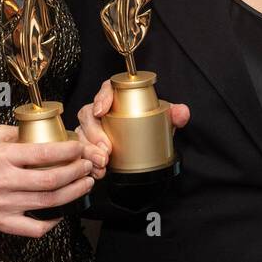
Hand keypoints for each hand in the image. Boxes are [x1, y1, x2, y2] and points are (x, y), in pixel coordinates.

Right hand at [0, 125, 95, 237]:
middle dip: (77, 173)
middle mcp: (2, 181)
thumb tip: (51, 133)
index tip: (80, 148)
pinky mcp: (2, 223)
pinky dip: (54, 220)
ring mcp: (3, 205)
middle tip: (88, 166)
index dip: (68, 151)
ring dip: (73, 193)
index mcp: (1, 157)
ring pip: (49, 203)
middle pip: (51, 180)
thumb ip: (21, 134)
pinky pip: (35, 227)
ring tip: (85, 184)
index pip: (43, 154)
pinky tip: (64, 209)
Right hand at [75, 79, 190, 175]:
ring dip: (89, 151)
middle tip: (106, 149)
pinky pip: (80, 152)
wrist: (144, 147)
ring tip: (102, 163)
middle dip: (94, 134)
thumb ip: (174, 115)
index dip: (101, 97)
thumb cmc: (148, 126)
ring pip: (81, 135)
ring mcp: (91, 129)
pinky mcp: (87, 146)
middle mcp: (100, 111)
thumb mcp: (161, 120)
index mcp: (117, 98)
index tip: (101, 110)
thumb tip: (182, 113)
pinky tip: (97, 171)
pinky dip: (87, 162)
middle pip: (88, 115)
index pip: (106, 89)